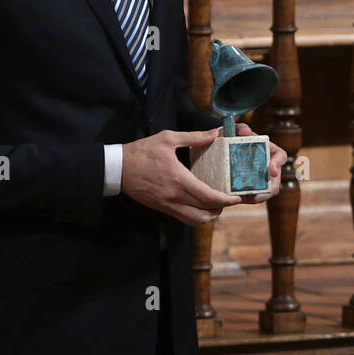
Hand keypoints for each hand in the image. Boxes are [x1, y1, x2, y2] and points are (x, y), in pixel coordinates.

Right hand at [121, 127, 281, 226]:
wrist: (116, 168)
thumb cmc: (141, 151)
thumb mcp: (167, 138)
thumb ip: (193, 137)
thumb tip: (214, 133)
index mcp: (179, 180)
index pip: (208, 197)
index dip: (226, 200)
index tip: (237, 197)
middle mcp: (175, 197)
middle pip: (205, 212)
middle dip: (221, 208)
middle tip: (230, 198)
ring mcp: (167, 205)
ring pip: (195, 220)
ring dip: (209, 215)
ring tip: (216, 203)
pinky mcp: (161, 208)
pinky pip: (184, 218)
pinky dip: (196, 215)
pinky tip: (200, 204)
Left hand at [230, 121, 287, 204]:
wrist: (213, 151)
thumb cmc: (226, 138)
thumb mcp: (230, 131)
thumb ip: (238, 128)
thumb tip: (246, 131)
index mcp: (267, 150)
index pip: (280, 156)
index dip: (278, 164)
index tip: (271, 171)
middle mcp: (267, 166)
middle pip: (275, 181)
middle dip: (268, 190)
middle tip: (255, 195)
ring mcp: (260, 179)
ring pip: (266, 193)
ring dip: (257, 197)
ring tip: (243, 198)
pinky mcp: (250, 189)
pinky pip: (253, 198)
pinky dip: (246, 199)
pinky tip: (236, 199)